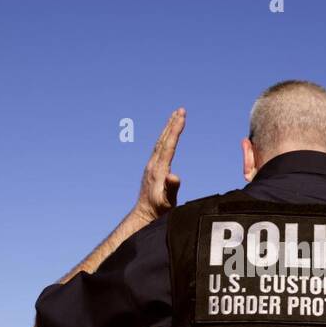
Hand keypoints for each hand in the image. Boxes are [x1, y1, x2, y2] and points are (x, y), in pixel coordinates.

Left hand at [133, 107, 184, 221]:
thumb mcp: (166, 203)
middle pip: (164, 140)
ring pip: (160, 143)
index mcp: (158, 170)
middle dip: (172, 124)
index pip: (169, 145)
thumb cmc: (158, 211)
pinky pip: (160, 149)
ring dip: (168, 129)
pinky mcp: (152, 170)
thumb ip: (170, 189)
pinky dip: (165, 139)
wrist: (144, 217)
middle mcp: (153, 165)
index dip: (176, 130)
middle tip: (180, 110)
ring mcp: (151, 167)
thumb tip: (174, 176)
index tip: (182, 116)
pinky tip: (168, 137)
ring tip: (176, 117)